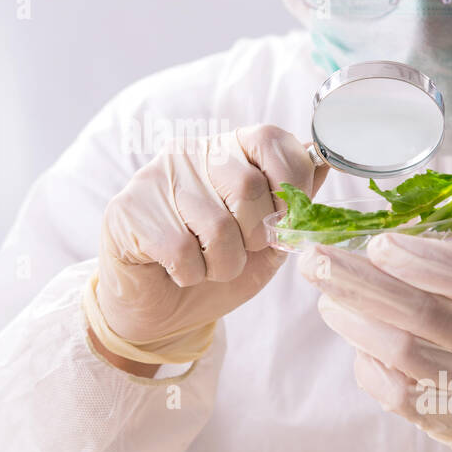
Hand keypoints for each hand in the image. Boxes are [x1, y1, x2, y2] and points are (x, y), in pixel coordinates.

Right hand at [89, 124, 326, 365]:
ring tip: (205, 267)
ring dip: (222, 265)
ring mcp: (154, 177)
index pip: (272, 139)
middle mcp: (190, 152)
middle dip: (254, 238)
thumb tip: (326, 164)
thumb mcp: (266, 243)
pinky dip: (189, 274)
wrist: (159, 312)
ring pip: (217, 226)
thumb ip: (293, 208)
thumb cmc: (214, 270)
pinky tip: (176, 270)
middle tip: (235, 253)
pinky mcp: (125, 210)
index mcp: (228, 150)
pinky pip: (181, 249)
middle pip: (248, 186)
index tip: (281, 222)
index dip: (290, 186)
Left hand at [299, 231, 451, 451]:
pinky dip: (367, 362)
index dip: (423, 261)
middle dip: (359, 284)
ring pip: (401, 356)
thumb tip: (402, 236)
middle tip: (316, 259)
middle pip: (422, 318)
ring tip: (327, 294)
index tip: (380, 242)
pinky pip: (396, 393)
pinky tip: (357, 340)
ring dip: (353, 320)